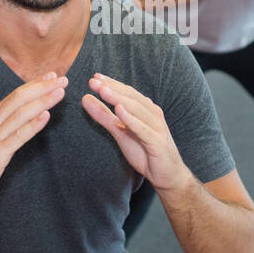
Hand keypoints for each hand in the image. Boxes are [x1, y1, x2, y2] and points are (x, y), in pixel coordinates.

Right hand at [0, 73, 66, 206]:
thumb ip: (8, 124)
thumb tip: (29, 112)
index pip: (16, 94)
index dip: (35, 84)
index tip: (52, 75)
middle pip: (19, 99)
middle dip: (42, 87)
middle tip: (62, 79)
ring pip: (21, 114)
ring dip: (42, 101)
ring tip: (59, 92)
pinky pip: (18, 137)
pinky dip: (32, 125)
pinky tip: (46, 117)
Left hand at [82, 73, 187, 191]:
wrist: (168, 175)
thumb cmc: (145, 152)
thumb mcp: (120, 132)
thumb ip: (104, 116)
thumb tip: (86, 98)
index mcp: (145, 109)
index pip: (126, 92)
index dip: (111, 84)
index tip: (94, 77)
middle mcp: (152, 114)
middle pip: (130, 97)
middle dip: (111, 88)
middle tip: (93, 81)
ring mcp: (157, 127)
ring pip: (136, 109)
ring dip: (118, 99)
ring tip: (103, 91)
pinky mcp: (157, 142)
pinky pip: (142, 129)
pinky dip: (131, 119)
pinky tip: (119, 111)